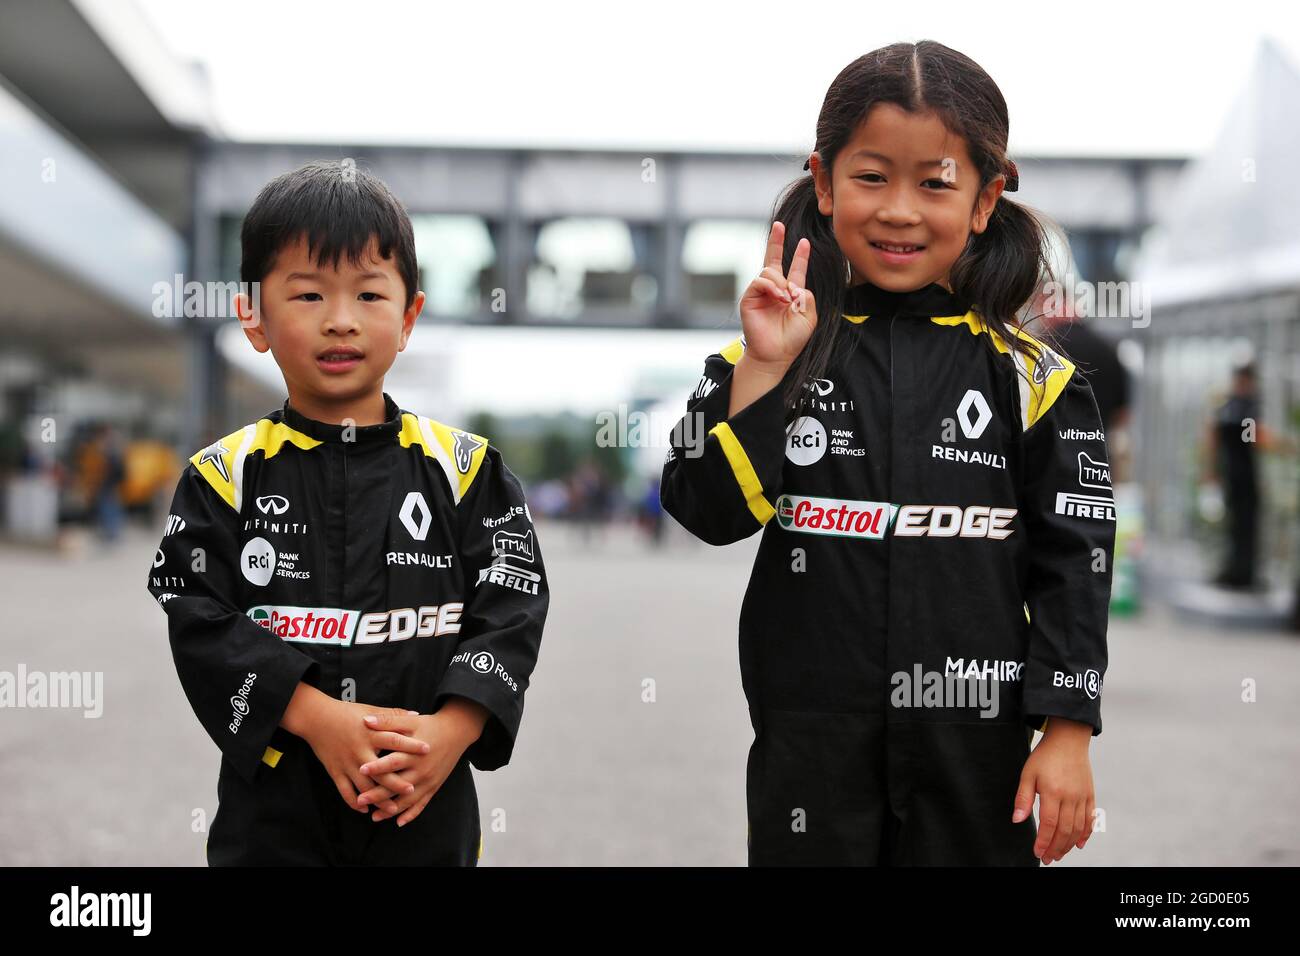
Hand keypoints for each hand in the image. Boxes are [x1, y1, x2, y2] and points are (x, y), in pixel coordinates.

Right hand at [302, 699, 430, 814]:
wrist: (316, 718)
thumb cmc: (346, 712)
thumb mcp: (370, 710)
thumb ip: (393, 715)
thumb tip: (416, 713)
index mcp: (370, 732)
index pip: (394, 739)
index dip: (411, 744)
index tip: (427, 750)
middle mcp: (359, 750)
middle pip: (381, 769)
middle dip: (396, 782)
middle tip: (411, 790)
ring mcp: (347, 763)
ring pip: (364, 786)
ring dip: (378, 799)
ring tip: (392, 809)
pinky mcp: (335, 771)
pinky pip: (344, 791)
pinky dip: (354, 802)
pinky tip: (365, 809)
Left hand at [358, 700, 487, 825]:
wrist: (457, 732)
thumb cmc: (430, 725)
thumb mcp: (410, 721)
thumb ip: (388, 721)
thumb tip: (366, 720)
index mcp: (414, 752)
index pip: (394, 761)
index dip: (378, 766)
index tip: (361, 770)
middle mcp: (421, 769)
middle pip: (397, 784)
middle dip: (378, 794)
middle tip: (360, 800)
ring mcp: (428, 780)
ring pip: (408, 799)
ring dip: (391, 809)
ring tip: (374, 817)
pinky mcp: (434, 786)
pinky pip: (422, 804)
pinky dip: (411, 814)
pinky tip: (399, 822)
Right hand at [738, 220, 817, 372]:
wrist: (776, 355)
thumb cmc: (792, 339)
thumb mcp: (809, 315)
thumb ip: (806, 296)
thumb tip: (792, 284)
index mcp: (790, 293)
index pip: (795, 269)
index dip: (800, 255)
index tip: (804, 242)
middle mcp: (774, 290)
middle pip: (773, 260)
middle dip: (775, 241)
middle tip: (779, 225)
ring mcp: (760, 293)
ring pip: (769, 271)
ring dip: (781, 282)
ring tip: (786, 299)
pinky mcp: (749, 298)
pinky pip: (759, 281)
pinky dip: (771, 287)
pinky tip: (779, 297)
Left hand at [1012, 718, 1095, 864]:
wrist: (1068, 739)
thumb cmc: (1045, 756)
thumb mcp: (1028, 773)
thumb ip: (1023, 798)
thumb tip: (1017, 820)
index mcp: (1053, 792)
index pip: (1049, 825)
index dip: (1043, 842)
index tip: (1037, 853)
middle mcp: (1071, 797)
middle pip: (1065, 831)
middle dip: (1056, 848)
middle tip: (1048, 859)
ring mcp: (1083, 797)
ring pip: (1078, 828)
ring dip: (1069, 845)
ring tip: (1059, 854)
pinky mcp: (1090, 795)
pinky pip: (1090, 819)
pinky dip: (1086, 834)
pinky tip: (1079, 844)